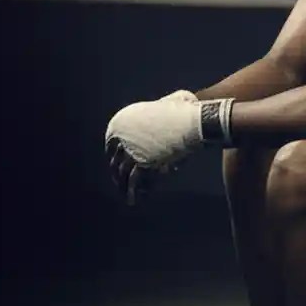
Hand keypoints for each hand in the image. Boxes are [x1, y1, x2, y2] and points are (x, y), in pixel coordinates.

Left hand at [106, 89, 199, 203]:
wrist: (193, 120)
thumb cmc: (185, 112)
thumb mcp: (167, 105)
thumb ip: (162, 111)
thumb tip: (173, 113)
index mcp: (123, 120)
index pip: (112, 145)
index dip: (115, 158)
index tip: (118, 167)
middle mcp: (123, 135)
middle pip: (117, 160)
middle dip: (118, 175)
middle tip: (121, 184)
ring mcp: (131, 149)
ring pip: (123, 172)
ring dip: (124, 187)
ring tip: (128, 197)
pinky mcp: (143, 162)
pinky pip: (135, 180)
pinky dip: (134, 192)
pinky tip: (135, 200)